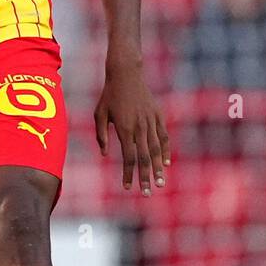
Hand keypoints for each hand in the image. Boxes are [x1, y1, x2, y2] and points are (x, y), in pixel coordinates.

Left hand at [94, 54, 170, 195]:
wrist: (125, 73)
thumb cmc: (109, 95)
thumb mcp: (99, 114)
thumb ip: (101, 135)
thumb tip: (105, 154)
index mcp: (124, 128)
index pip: (128, 157)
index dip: (128, 174)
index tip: (127, 187)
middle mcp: (139, 126)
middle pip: (144, 157)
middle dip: (146, 177)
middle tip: (148, 193)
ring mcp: (150, 120)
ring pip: (156, 149)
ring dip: (158, 168)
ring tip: (161, 182)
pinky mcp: (157, 115)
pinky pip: (163, 136)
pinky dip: (165, 150)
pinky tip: (166, 163)